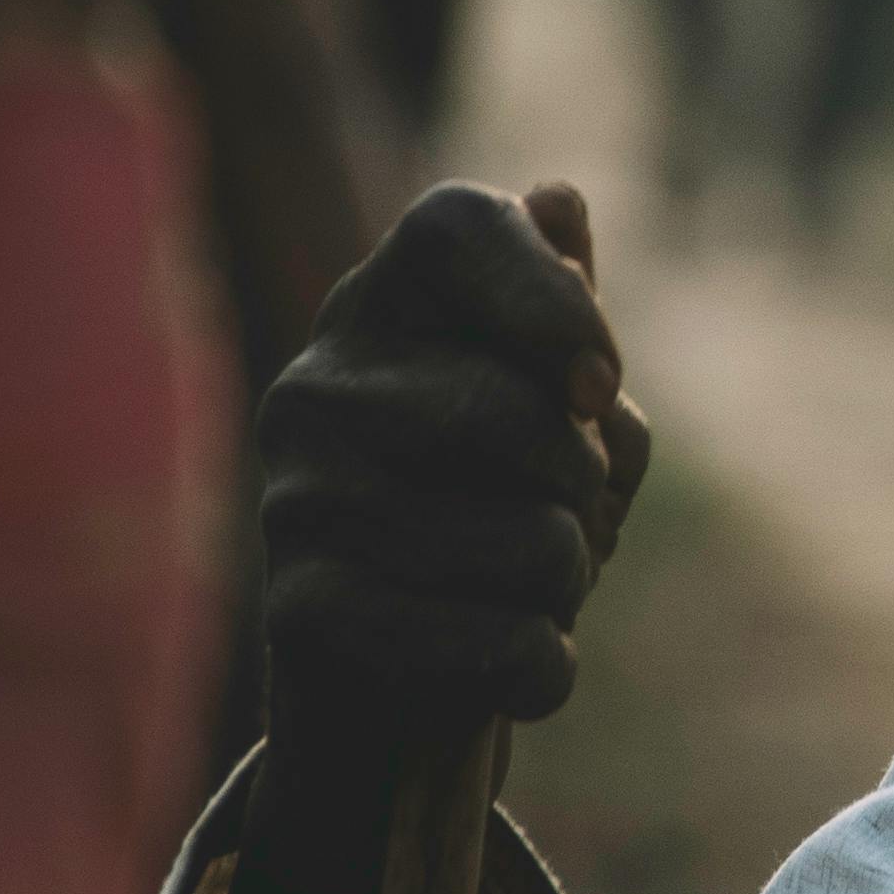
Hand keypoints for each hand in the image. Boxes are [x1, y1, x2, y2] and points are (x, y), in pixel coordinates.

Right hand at [215, 181, 647, 893]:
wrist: (388, 693)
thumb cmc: (490, 513)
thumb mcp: (546, 404)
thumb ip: (561, 308)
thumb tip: (560, 200)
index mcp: (380, 304)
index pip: (456, 221)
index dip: (554, 296)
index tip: (597, 383)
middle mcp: (316, 387)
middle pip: (515, 411)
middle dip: (586, 485)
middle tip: (571, 518)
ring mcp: (296, 501)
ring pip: (529, 541)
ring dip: (569, 582)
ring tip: (527, 589)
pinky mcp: (303, 615)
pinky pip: (501, 640)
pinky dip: (546, 666)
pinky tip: (520, 664)